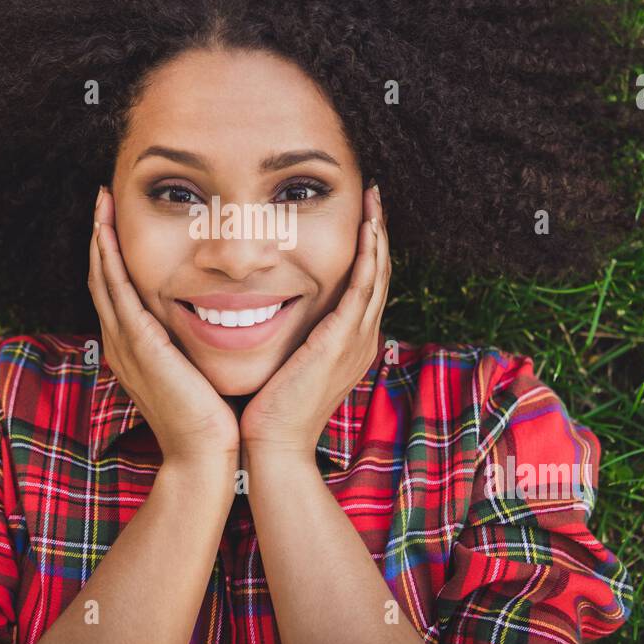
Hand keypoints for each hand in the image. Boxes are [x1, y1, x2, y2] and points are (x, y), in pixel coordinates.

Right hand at [89, 185, 239, 463]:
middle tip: (103, 198)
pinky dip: (108, 259)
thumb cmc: (209, 421)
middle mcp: (121, 343)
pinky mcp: (137, 344)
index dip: (114, 255)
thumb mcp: (195, 375)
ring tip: (102, 202)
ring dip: (99, 238)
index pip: (118, 291)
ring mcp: (124, 343)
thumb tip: (213, 326)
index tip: (119, 221)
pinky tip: (107, 233)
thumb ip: (192, 349)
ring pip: (103, 279)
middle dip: (100, 237)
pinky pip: (116, 291)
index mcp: (134, 349)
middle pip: (102, 278)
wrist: (204, 456)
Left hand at [239, 182, 389, 462]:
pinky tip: (366, 229)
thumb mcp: (286, 364)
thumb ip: (288, 337)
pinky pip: (363, 288)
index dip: (365, 249)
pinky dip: (368, 256)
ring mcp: (356, 340)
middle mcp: (361, 338)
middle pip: (378, 273)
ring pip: (377, 274)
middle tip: (373, 196)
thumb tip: (265, 313)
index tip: (359, 216)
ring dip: (377, 234)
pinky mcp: (343, 341)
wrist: (273, 447)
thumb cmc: (270, 410)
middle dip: (377, 232)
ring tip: (374, 201)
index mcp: (349, 343)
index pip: (364, 285)